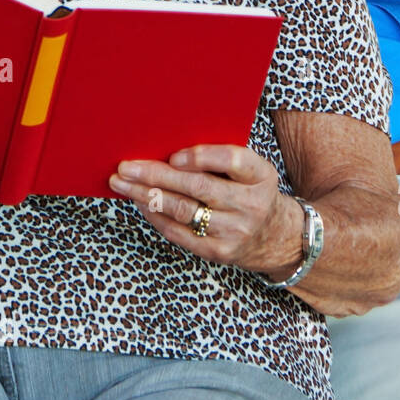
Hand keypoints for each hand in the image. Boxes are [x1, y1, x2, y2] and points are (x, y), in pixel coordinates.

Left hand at [108, 144, 304, 279]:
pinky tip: (140, 203)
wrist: (276, 237)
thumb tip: (166, 147)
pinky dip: (156, 216)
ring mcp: (234, 231)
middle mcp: (250, 204)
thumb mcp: (251, 171)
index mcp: (260, 175)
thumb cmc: (252, 192)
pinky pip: (179, 233)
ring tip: (123, 184)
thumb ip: (220, 158)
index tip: (173, 155)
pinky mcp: (218, 252)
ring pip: (183, 211)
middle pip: (198, 187)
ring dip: (147, 195)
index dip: (201, 157)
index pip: (232, 160)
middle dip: (156, 175)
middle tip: (126, 166)